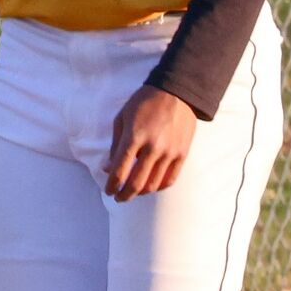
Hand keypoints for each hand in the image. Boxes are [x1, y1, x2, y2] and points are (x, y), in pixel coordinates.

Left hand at [105, 86, 194, 201]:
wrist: (176, 92)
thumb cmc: (145, 102)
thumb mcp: (122, 118)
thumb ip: (115, 145)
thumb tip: (108, 168)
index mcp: (134, 137)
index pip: (119, 171)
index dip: (112, 186)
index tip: (109, 191)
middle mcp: (152, 147)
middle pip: (136, 183)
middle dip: (124, 195)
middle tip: (119, 198)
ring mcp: (169, 152)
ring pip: (153, 184)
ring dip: (141, 193)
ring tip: (134, 192)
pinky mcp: (182, 154)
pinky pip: (170, 179)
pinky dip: (158, 187)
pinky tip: (151, 186)